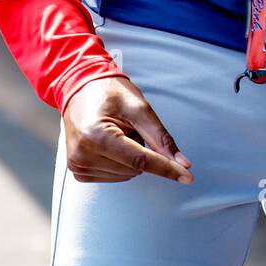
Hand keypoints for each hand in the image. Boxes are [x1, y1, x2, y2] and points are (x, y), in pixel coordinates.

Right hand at [63, 77, 193, 184]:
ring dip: (130, 156)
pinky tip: (109, 144)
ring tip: (116, 132)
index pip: (140, 160)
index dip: (166, 168)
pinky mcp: (78, 171)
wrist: (80, 87)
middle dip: (140, 149)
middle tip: (126, 126)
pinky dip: (120, 163)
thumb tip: (181, 163)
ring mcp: (78, 165)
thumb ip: (161, 137)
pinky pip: (114, 177)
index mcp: (96, 135)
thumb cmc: (108, 92)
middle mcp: (82, 154)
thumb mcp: (139, 108)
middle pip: (135, 168)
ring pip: (127, 175)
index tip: (187, 177)